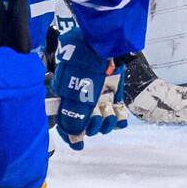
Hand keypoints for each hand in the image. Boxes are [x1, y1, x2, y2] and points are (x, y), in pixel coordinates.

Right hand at [51, 25, 127, 148]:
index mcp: (67, 99)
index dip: (71, 135)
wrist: (104, 45)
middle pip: (86, 128)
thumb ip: (72, 116)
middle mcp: (83, 101)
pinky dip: (120, 119)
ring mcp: (99, 98)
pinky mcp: (114, 95)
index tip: (78, 143)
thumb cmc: (83, 63)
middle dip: (92, 126)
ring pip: (103, 124)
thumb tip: (73, 136)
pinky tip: (119, 115)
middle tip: (96, 113)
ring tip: (107, 110)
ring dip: (106, 122)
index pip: (67, 124)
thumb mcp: (73, 91)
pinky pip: (118, 116)